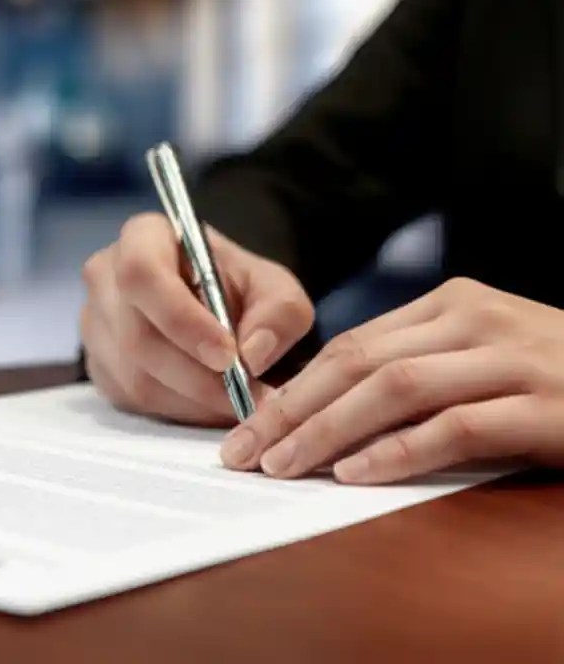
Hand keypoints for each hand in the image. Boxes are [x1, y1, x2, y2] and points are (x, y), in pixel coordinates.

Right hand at [80, 212, 315, 425]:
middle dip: (198, 377)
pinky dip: (177, 410)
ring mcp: (93, 324)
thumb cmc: (237, 289)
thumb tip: (252, 353)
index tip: (228, 356)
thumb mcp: (274, 289)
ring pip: (135, 376)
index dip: (181, 320)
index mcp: (142, 237)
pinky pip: (131, 399)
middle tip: (246, 395)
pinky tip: (207, 402)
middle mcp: (104, 277)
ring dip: (192, 400)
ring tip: (236, 401)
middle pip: (139, 337)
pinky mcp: (97, 365)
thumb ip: (278, 313)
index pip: (142, 273)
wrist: (210, 308)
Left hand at [220, 277, 563, 483]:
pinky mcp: (546, 405)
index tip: (244, 426)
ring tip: (284, 466)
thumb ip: (414, 367)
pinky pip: (456, 427)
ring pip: (394, 388)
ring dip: (327, 431)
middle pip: (357, 363)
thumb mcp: (480, 357)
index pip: (350, 345)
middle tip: (243, 453)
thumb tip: (321, 410)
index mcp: (453, 304)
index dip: (290, 388)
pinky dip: (399, 451)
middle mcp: (477, 320)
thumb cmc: (557, 379)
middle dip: (290, 411)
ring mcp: (515, 359)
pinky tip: (357, 473)